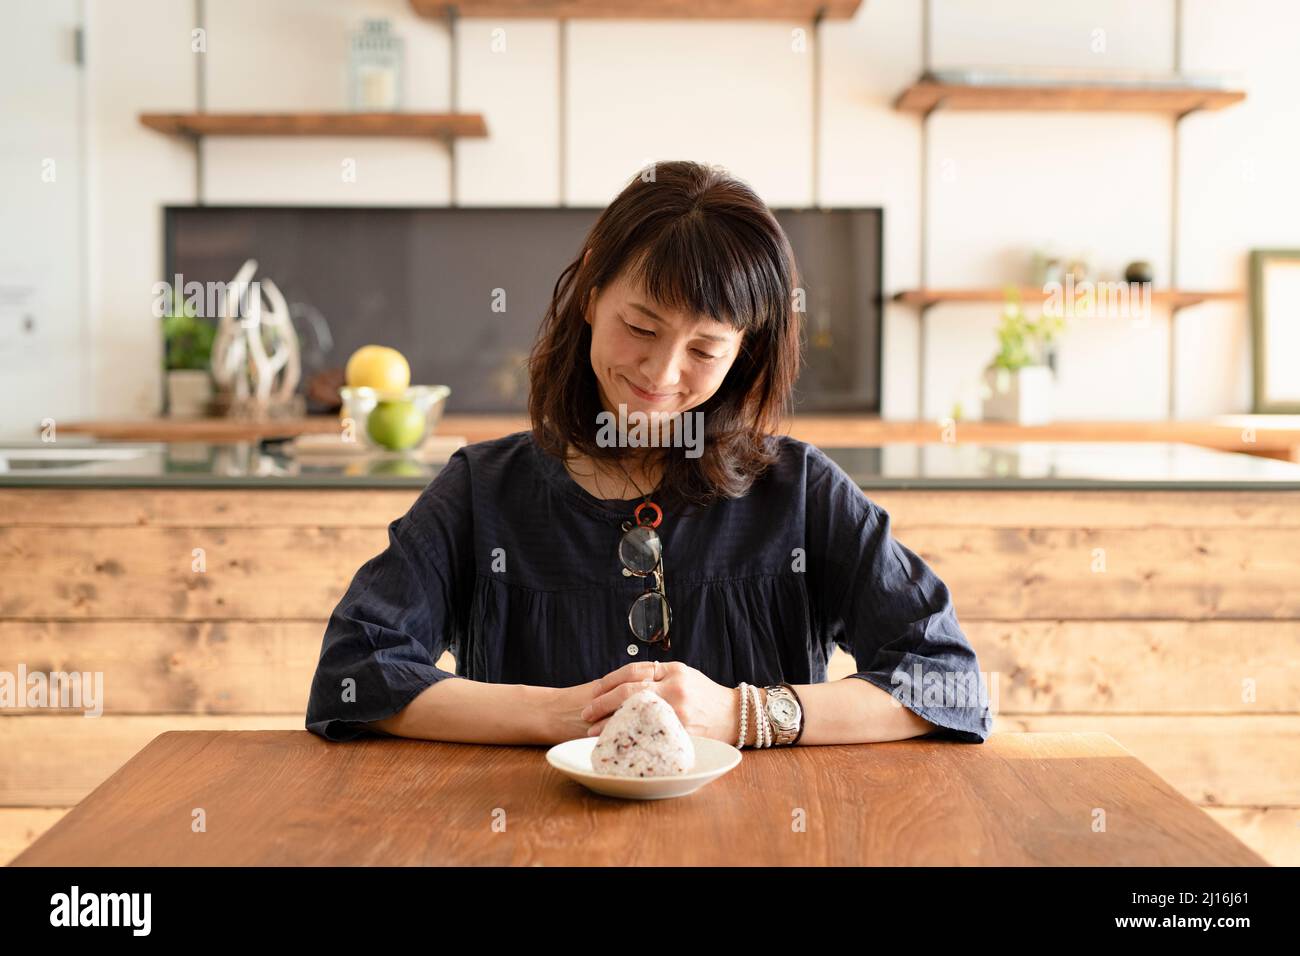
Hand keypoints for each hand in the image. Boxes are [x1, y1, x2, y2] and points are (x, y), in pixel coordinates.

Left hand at [580, 660, 736, 742]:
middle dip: (603, 704)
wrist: (734, 714)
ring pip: (636, 718)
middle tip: (586, 713)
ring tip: (593, 731)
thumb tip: (623, 679)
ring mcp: (679, 715)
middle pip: (629, 694)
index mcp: (673, 672)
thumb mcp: (683, 673)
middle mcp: (675, 691)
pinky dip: (631, 740)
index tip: (593, 692)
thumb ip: (656, 674)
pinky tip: (618, 744)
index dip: (608, 683)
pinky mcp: (682, 736)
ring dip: (611, 725)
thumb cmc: (704, 693)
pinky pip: (651, 738)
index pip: (632, 673)